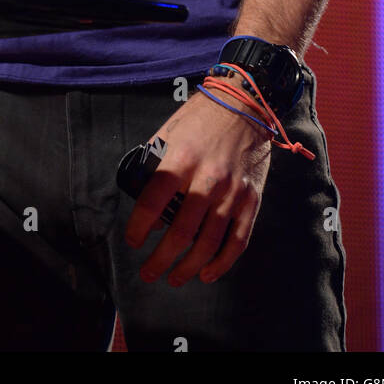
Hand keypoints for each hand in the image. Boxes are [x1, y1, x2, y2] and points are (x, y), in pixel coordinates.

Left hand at [124, 87, 271, 287]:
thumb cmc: (201, 118)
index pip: (154, 201)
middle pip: (181, 231)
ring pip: (209, 242)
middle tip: (149, 273)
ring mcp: (232, 192)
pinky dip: (222, 262)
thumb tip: (145, 202)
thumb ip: (155, 165)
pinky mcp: (251, 200)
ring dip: (189, 267)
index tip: (132, 240)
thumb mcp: (169, 131)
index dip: (139, 226)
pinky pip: (238, 240)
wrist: (246, 105)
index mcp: (181, 159)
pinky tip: (208, 274)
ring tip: (174, 278)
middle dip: (161, 259)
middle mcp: (207, 179)